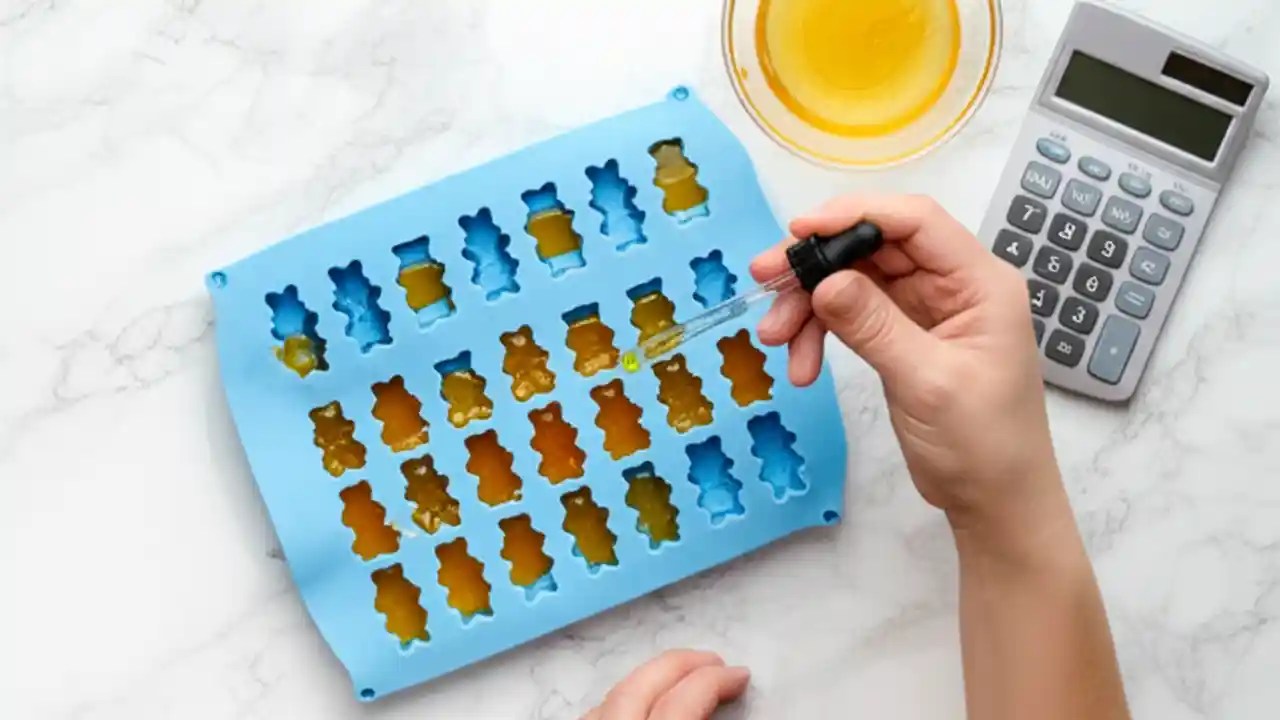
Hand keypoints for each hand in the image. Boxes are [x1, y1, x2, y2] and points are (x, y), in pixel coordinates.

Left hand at [584, 650, 748, 719]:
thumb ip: (703, 719)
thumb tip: (719, 702)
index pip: (682, 700)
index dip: (716, 682)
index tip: (739, 676)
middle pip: (638, 686)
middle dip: (679, 665)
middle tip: (713, 663)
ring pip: (608, 697)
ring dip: (645, 680)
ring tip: (676, 678)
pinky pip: (593, 716)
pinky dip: (617, 703)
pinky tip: (632, 706)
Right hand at [752, 195, 1067, 550]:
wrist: (996, 502)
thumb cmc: (982, 444)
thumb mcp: (928, 382)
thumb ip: (875, 326)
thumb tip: (825, 281)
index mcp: (979, 282)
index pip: (915, 222)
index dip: (855, 215)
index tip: (798, 231)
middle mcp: (954, 285)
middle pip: (874, 247)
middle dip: (817, 264)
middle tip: (764, 280)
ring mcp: (928, 310)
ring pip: (856, 281)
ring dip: (810, 304)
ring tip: (775, 339)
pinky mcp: (904, 336)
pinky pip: (853, 315)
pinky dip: (821, 332)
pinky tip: (800, 363)